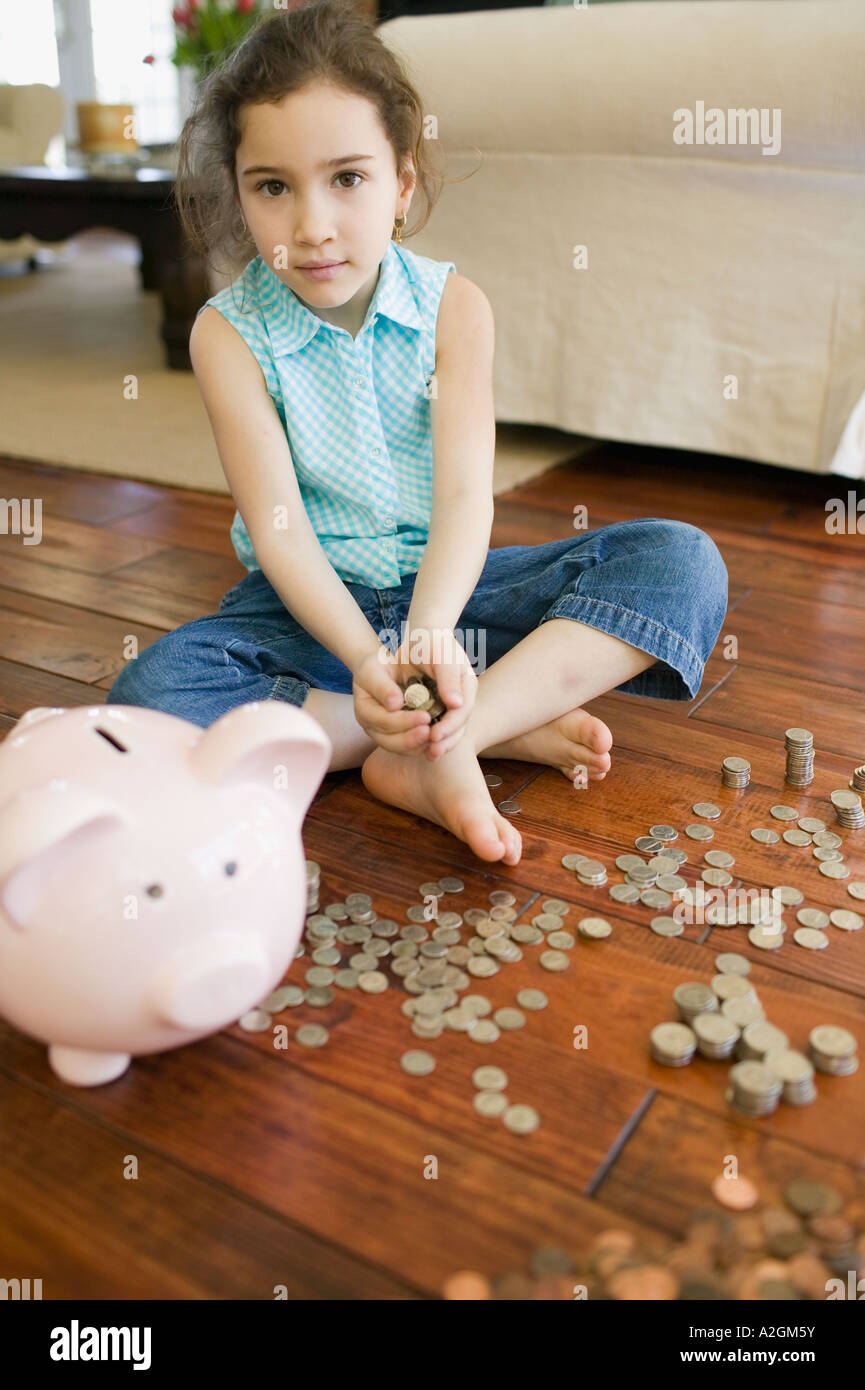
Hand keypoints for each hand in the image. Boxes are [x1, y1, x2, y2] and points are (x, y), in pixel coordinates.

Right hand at [352, 645, 433, 755]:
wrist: (384, 668)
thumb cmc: (380, 664)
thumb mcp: (375, 667)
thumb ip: (383, 686)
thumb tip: (395, 704)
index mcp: (364, 708)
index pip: (382, 720)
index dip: (403, 721)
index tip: (425, 717)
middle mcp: (372, 726)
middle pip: (390, 741)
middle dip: (412, 738)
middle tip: (433, 732)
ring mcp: (383, 734)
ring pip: (400, 748)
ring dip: (419, 746)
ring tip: (436, 739)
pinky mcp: (397, 736)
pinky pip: (409, 748)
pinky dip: (423, 747)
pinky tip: (437, 742)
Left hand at [396, 625, 476, 760]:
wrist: (422, 640)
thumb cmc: (431, 644)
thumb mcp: (441, 655)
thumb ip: (448, 678)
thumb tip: (456, 703)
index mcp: (467, 684)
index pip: (462, 711)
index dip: (450, 726)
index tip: (434, 736)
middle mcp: (462, 698)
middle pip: (460, 726)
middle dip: (446, 741)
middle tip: (431, 751)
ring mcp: (451, 706)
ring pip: (451, 732)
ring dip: (441, 745)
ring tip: (429, 754)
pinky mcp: (439, 711)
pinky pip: (439, 729)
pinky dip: (431, 740)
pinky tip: (422, 750)